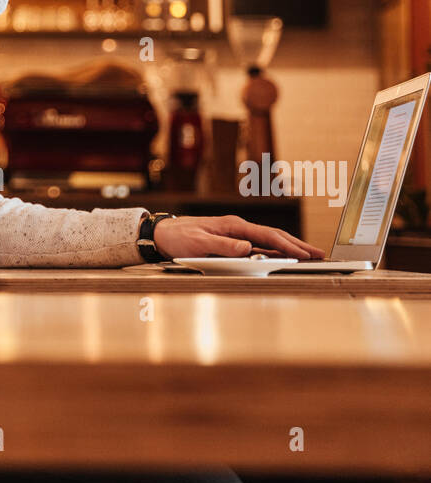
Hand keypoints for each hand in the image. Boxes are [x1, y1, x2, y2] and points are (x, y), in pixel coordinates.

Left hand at [152, 214, 325, 261]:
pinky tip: (285, 256)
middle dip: (297, 244)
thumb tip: (248, 248)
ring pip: (269, 240)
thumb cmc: (180, 237)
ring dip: (289, 247)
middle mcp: (238, 228)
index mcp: (234, 226)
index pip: (267, 236)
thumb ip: (224, 246)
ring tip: (308, 255)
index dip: (288, 245)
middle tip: (318, 254)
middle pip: (274, 235)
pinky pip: (259, 246)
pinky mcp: (232, 241)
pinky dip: (275, 250)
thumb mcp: (200, 242)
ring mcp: (237, 234)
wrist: (164, 233)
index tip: (305, 253)